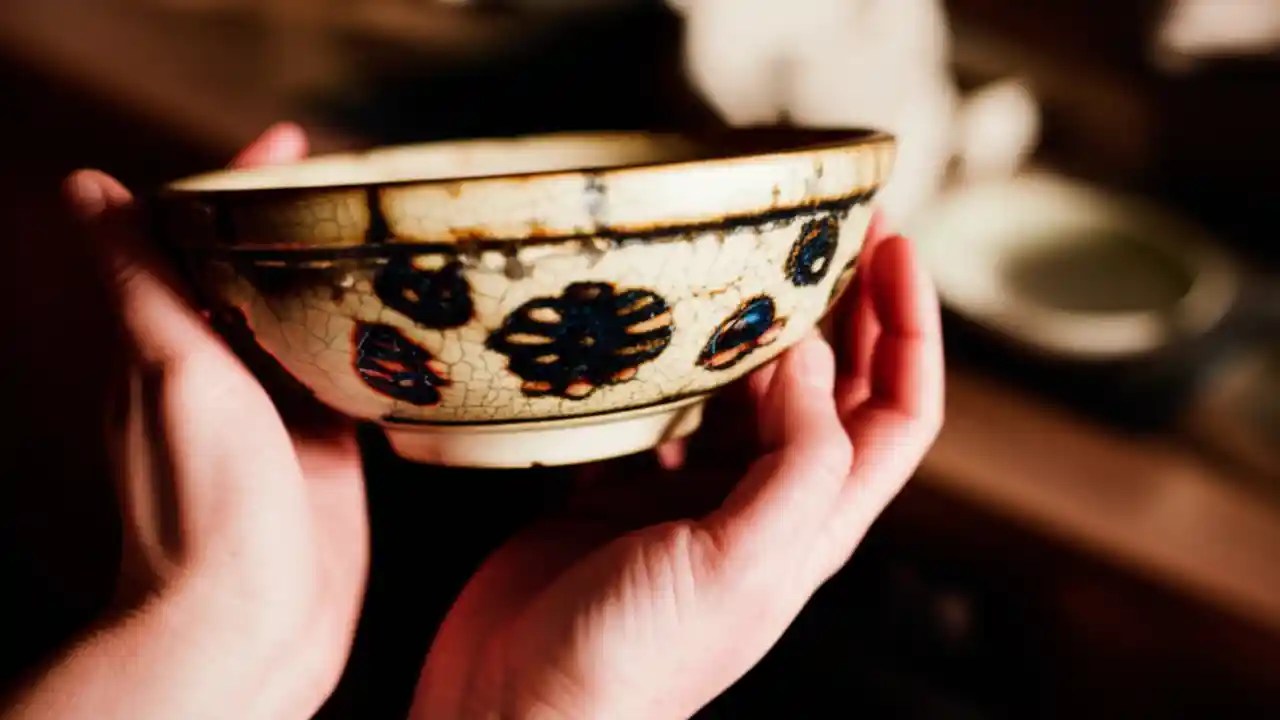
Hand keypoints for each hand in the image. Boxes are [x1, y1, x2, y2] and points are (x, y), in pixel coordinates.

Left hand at [3, 125, 367, 719]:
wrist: (248, 623)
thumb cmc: (203, 504)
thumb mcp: (168, 370)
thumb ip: (142, 282)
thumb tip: (89, 189)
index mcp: (173, 344)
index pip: (204, 238)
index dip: (243, 184)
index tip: (295, 143)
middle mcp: (224, 372)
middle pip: (265, 274)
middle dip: (307, 223)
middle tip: (369, 186)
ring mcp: (280, 413)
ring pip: (314, 324)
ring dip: (347, 280)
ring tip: (403, 239)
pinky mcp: (328, 450)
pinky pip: (353, 380)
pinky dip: (377, 345)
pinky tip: (417, 325)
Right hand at [410, 223, 943, 718]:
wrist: (521, 706)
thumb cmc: (636, 658)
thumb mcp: (740, 561)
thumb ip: (795, 460)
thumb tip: (811, 354)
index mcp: (812, 520)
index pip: (899, 410)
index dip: (910, 328)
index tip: (891, 245)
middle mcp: (763, 501)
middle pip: (831, 386)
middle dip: (842, 303)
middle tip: (825, 223)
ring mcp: (692, 494)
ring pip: (742, 388)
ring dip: (749, 324)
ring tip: (736, 254)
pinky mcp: (622, 488)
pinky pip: (659, 407)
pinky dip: (661, 364)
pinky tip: (646, 326)